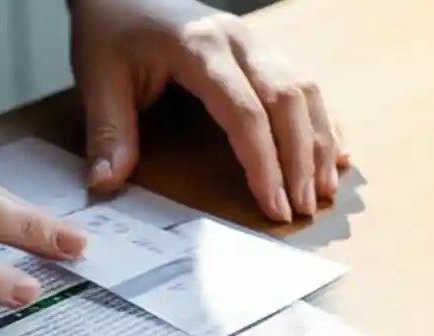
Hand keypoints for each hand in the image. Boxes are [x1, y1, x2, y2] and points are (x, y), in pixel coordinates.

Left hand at [70, 0, 349, 222]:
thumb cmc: (111, 28)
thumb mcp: (97, 75)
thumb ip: (107, 130)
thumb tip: (104, 183)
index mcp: (200, 47)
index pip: (246, 112)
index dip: (264, 164)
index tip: (274, 206)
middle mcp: (239, 41)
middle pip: (288, 101)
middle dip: (301, 159)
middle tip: (304, 209)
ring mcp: (256, 42)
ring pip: (306, 90)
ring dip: (319, 142)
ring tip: (324, 190)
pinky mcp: (262, 50)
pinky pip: (305, 84)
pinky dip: (324, 121)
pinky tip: (335, 154)